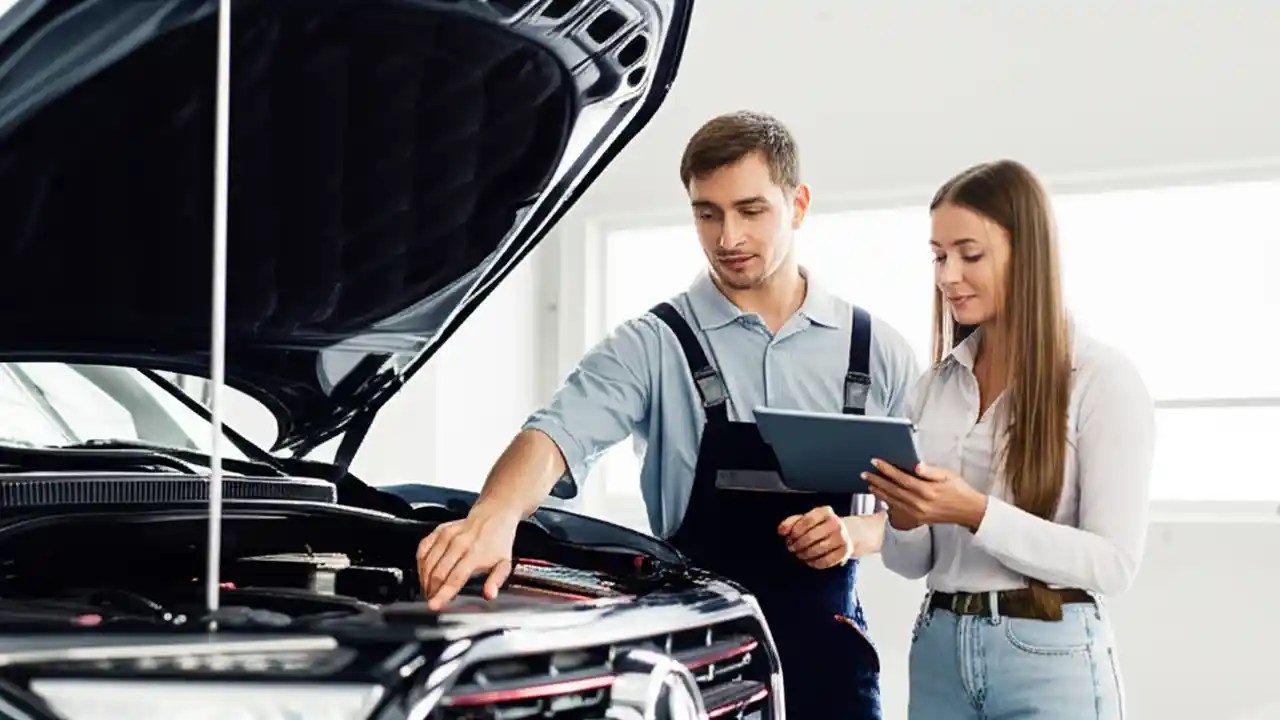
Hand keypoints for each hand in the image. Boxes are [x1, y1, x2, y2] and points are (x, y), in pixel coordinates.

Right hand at [416, 505, 520, 610]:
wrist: (493, 516)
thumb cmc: (497, 542)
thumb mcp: (504, 564)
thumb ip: (496, 580)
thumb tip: (490, 594)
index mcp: (475, 554)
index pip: (455, 578)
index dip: (443, 594)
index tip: (434, 605)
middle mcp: (459, 544)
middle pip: (438, 572)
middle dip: (432, 590)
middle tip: (432, 600)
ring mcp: (447, 535)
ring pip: (428, 562)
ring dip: (425, 579)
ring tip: (428, 590)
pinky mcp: (439, 530)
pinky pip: (423, 548)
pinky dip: (420, 563)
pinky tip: (424, 572)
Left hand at [777, 505, 879, 568]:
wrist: (847, 532)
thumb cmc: (822, 526)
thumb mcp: (807, 519)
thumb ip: (792, 522)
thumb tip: (781, 530)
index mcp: (825, 512)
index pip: (806, 521)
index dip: (795, 532)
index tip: (789, 538)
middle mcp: (836, 523)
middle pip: (811, 536)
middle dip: (797, 545)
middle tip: (792, 548)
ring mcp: (842, 538)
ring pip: (817, 549)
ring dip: (804, 555)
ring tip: (800, 554)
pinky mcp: (845, 552)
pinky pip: (826, 561)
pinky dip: (815, 563)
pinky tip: (810, 561)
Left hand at [863, 460, 987, 531]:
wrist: (967, 510)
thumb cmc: (958, 490)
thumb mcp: (947, 475)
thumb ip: (930, 471)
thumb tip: (917, 465)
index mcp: (927, 491)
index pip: (901, 478)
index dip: (887, 469)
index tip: (875, 462)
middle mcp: (920, 503)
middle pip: (893, 490)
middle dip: (877, 481)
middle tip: (865, 473)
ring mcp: (917, 513)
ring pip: (893, 501)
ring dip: (879, 492)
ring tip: (869, 484)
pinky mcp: (917, 519)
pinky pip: (898, 510)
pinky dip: (887, 502)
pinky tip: (881, 497)